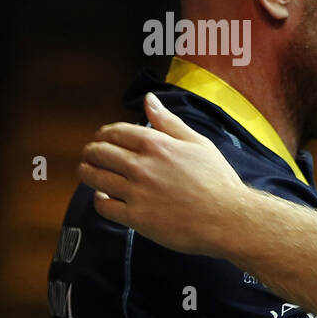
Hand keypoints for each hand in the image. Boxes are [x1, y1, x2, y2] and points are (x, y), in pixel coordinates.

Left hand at [78, 92, 249, 256]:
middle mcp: (141, 166)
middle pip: (99, 153)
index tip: (103, 138)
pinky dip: (99, 200)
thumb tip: (148, 99)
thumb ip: (169, 122)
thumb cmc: (218, 180)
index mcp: (156, 144)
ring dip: (88, 172)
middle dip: (91, 152)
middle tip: (92, 155)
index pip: (115, 132)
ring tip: (90, 173)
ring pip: (95, 177)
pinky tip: (104, 197)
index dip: (104, 134)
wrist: (229, 218)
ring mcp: (136, 192)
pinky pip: (103, 206)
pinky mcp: (135, 217)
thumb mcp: (198, 143)